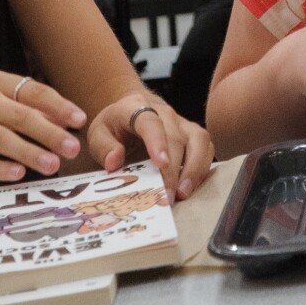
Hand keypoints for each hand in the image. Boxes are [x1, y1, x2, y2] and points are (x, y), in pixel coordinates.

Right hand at [0, 70, 84, 183]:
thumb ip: (21, 106)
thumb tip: (62, 122)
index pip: (32, 91)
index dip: (57, 106)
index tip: (80, 119)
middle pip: (20, 115)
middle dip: (50, 132)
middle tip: (73, 148)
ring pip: (0, 138)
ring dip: (28, 152)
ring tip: (52, 165)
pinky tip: (17, 175)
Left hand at [84, 93, 215, 196]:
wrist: (132, 111)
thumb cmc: (115, 126)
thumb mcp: (98, 133)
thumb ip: (103, 147)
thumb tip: (114, 162)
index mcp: (137, 108)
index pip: (150, 122)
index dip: (157, 142)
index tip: (161, 165)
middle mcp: (165, 112)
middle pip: (177, 137)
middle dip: (174, 170)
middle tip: (167, 196)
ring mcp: (183, 123)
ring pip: (199, 140)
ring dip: (195, 169)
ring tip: (183, 193)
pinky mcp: (194, 134)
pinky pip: (207, 148)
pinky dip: (202, 168)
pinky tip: (190, 187)